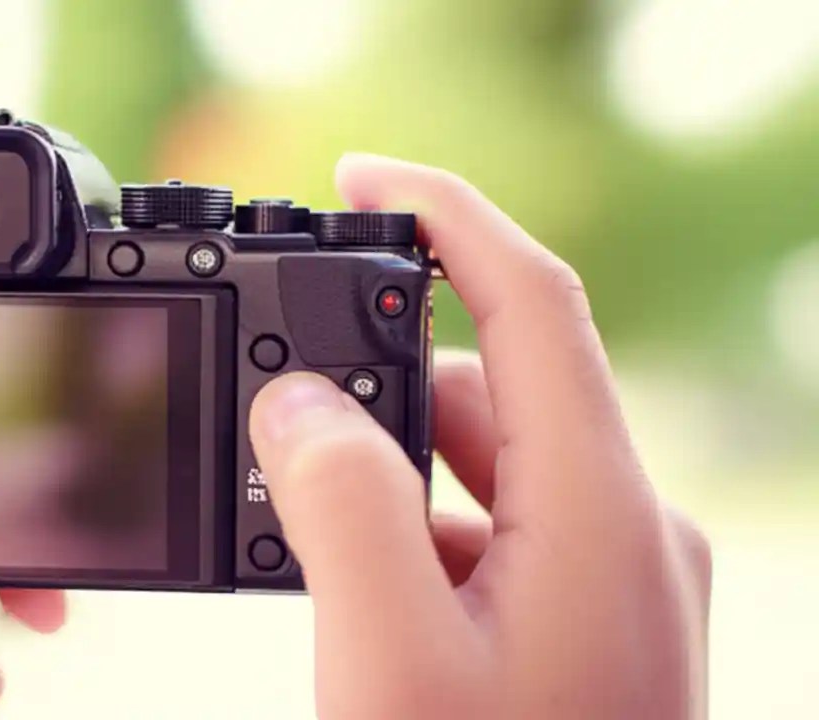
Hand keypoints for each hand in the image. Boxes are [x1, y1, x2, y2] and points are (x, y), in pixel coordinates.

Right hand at [249, 154, 710, 718]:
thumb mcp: (390, 661)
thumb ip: (342, 507)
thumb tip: (300, 403)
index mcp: (602, 514)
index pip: (533, 301)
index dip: (447, 216)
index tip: (363, 177)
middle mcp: (625, 531)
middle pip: (496, 387)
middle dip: (381, 374)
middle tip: (279, 403)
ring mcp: (610, 582)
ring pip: (485, 466)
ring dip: (390, 465)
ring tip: (301, 513)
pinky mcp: (582, 624)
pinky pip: (489, 530)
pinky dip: (415, 526)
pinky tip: (354, 581)